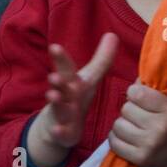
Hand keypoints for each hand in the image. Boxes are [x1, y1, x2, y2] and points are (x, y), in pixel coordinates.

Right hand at [26, 34, 118, 166]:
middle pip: (60, 86)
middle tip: (54, 76)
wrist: (58, 125)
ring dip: (56, 102)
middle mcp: (64, 96)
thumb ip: (101, 59)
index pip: (66, 67)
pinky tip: (57, 129)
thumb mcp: (89, 78)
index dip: (61, 58)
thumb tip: (113, 34)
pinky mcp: (63, 132)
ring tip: (53, 96)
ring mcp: (62, 114)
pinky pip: (60, 132)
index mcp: (71, 82)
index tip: (55, 47)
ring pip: (59, 107)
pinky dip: (58, 131)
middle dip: (57, 81)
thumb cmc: (76, 97)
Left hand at [109, 84, 166, 166]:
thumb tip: (132, 81)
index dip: (134, 93)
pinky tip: (126, 137)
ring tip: (133, 126)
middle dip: (129, 109)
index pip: (137, 93)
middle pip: (125, 109)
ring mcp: (149, 145)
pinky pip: (114, 142)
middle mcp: (160, 127)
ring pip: (117, 125)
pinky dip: (116, 138)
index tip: (139, 97)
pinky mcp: (140, 159)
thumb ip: (150, 89)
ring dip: (122, 124)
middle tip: (138, 115)